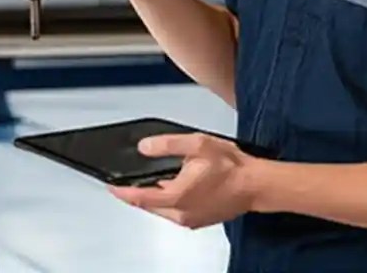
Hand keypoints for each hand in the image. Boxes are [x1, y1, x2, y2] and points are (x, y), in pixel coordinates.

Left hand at [108, 133, 258, 229]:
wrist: (256, 185)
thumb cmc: (231, 167)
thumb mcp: (197, 145)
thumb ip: (167, 145)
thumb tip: (144, 147)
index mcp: (177, 197)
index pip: (139, 197)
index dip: (121, 191)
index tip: (110, 185)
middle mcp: (181, 214)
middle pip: (148, 205)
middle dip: (137, 193)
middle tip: (128, 179)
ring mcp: (190, 220)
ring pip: (161, 209)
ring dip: (153, 196)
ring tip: (151, 179)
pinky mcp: (199, 220)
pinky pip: (175, 212)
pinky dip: (168, 200)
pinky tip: (173, 186)